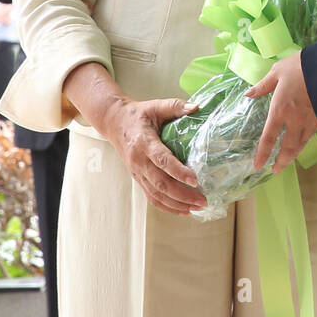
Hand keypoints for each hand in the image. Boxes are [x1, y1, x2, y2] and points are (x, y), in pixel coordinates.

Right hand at [101, 95, 204, 215]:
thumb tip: (196, 107)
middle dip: (182, 195)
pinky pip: (151, 197)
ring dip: (176, 204)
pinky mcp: (137, 178)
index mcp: (144, 142)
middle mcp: (139, 160)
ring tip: (196, 208)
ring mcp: (137, 172)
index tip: (195, 180)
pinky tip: (182, 210)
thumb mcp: (155, 105)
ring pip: (156, 194)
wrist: (113, 122)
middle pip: (160, 183)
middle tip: (202, 200)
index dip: (178, 171)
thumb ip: (175, 106)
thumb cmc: (137, 114)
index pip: (162, 160)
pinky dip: (166, 206)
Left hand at [246, 52, 316, 174]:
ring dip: (293, 156)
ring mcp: (310, 121)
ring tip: (287, 161)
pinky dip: (304, 143)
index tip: (258, 166)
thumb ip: (263, 85)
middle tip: (275, 170)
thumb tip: (248, 94)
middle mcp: (294, 120)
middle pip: (287, 148)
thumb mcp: (278, 71)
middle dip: (281, 162)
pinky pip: (311, 135)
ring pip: (301, 145)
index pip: (269, 138)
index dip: (263, 154)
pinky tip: (302, 143)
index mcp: (280, 109)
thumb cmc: (302, 66)